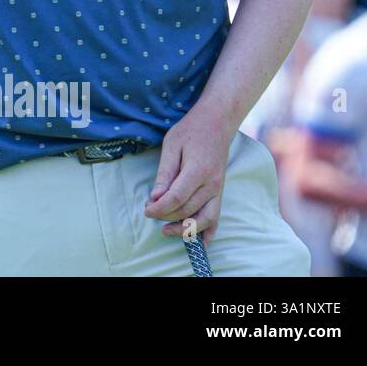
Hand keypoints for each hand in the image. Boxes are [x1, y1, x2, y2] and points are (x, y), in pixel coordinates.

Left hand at [144, 108, 235, 244]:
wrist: (216, 123)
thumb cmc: (191, 131)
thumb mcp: (171, 146)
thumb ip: (164, 174)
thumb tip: (155, 198)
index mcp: (198, 171)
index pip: (176, 199)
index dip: (159, 208)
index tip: (146, 210)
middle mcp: (212, 185)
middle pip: (188, 210)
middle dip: (166, 216)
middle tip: (149, 213)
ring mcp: (219, 190)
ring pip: (204, 219)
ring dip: (185, 229)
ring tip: (167, 230)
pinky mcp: (220, 192)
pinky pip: (217, 217)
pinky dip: (209, 231)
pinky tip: (200, 242)